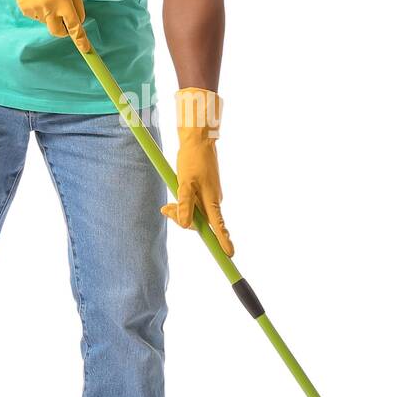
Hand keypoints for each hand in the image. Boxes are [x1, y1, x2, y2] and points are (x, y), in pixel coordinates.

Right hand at [0, 0, 90, 51]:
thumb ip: (77, 1)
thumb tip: (79, 20)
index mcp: (62, 0)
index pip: (74, 26)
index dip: (81, 39)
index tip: (86, 49)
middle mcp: (49, 8)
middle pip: (58, 32)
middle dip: (64, 30)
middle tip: (65, 18)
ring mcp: (35, 10)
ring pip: (48, 22)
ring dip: (51, 15)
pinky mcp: (25, 10)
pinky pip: (37, 17)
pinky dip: (41, 10)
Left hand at [160, 86, 233, 256]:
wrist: (198, 141)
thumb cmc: (192, 161)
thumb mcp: (185, 183)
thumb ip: (185, 204)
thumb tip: (186, 225)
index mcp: (212, 201)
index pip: (219, 227)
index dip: (224, 241)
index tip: (230, 255)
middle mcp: (213, 201)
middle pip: (199, 222)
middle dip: (182, 219)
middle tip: (166, 208)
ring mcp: (211, 196)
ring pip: (194, 212)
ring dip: (181, 209)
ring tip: (170, 201)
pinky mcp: (206, 190)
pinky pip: (194, 204)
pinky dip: (184, 202)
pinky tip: (177, 191)